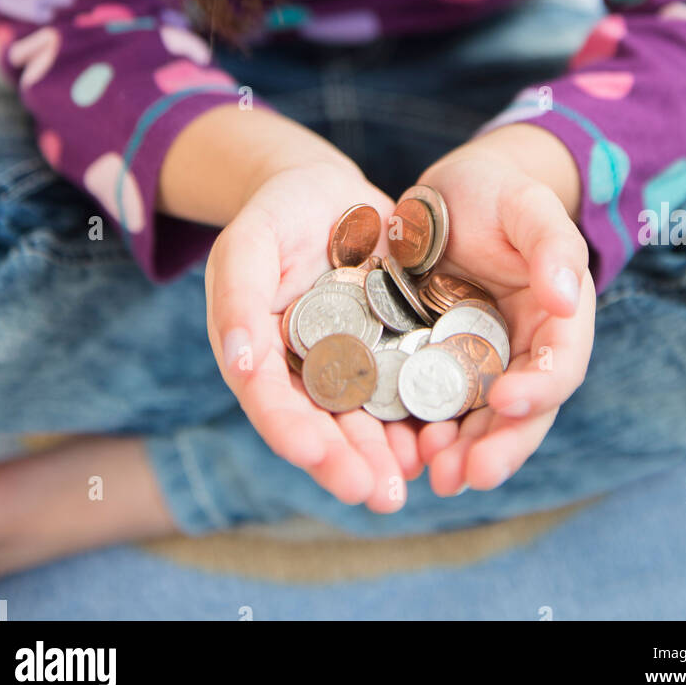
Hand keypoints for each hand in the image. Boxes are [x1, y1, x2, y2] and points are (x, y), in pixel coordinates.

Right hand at [204, 156, 422, 512]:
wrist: (323, 188)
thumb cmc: (272, 215)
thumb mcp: (245, 245)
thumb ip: (237, 299)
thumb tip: (240, 365)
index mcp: (260, 359)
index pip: (273, 405)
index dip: (291, 432)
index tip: (314, 454)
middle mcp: (307, 373)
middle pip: (326, 426)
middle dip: (350, 463)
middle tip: (379, 496)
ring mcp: (353, 362)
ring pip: (371, 417)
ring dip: (391, 452)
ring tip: (418, 478)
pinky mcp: (395, 344)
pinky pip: (411, 382)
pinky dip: (425, 409)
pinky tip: (448, 431)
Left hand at [409, 142, 594, 495]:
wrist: (450, 191)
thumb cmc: (496, 190)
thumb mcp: (526, 204)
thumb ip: (551, 245)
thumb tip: (565, 300)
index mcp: (558, 319)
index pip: (559, 366)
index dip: (537, 389)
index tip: (503, 399)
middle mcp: (523, 351)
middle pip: (521, 412)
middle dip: (499, 447)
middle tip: (468, 474)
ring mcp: (480, 362)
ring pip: (478, 421)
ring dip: (462, 453)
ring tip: (434, 472)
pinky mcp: (437, 363)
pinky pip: (434, 405)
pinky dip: (423, 431)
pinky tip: (404, 449)